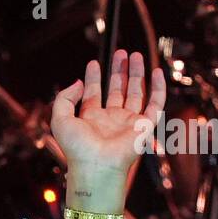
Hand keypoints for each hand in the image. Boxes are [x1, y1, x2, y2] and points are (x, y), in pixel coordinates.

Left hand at [50, 49, 165, 178]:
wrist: (96, 165)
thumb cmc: (77, 149)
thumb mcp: (60, 119)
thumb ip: (64, 98)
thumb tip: (77, 82)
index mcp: (91, 119)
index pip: (93, 93)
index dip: (93, 78)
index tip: (93, 63)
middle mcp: (110, 120)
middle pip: (117, 90)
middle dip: (118, 71)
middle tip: (120, 53)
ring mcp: (128, 122)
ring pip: (135, 92)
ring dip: (135, 73)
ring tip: (134, 55)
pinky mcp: (144, 126)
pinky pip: (155, 104)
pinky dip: (158, 88)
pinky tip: (156, 72)